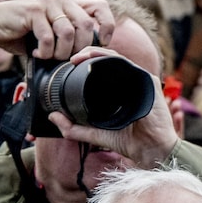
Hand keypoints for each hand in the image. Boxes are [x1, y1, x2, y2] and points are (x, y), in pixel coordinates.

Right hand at [0, 0, 112, 58]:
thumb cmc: (23, 34)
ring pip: (69, 32)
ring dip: (60, 52)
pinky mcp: (33, 10)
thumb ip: (69, 38)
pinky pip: (48, 37)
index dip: (107, 26)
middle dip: (79, 49)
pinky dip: (44, 51)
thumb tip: (91, 56)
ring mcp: (48, 3)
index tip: (102, 43)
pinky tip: (36, 53)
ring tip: (49, 57)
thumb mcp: (51, 34)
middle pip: (87, 26)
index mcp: (70, 3)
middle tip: (64, 59)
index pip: (100, 8)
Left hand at [47, 43, 177, 169]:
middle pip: (108, 60)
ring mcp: (140, 80)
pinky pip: (128, 64)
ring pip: (116, 58)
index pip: (103, 70)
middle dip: (88, 54)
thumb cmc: (128, 141)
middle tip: (71, 58)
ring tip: (79, 56)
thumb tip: (52, 116)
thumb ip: (72, 128)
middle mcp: (131, 82)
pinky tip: (97, 59)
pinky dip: (111, 58)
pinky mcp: (148, 81)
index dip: (86, 63)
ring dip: (96, 53)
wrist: (149, 149)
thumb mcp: (94, 133)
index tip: (69, 65)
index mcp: (120, 91)